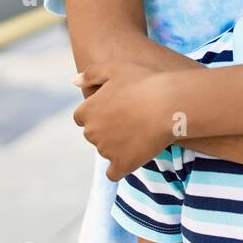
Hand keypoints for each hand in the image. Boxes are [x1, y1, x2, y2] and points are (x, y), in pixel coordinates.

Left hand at [71, 62, 176, 180]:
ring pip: (106, 150)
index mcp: (87, 110)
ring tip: (139, 132)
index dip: (97, 113)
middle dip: (106, 129)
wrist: (169, 105)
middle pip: (93, 134)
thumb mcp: (114, 68)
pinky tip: (131, 158)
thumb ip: (91, 73)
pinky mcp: (122, 164)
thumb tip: (73, 81)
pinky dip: (120, 167)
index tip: (114, 109)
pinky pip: (113, 173)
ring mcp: (106, 150)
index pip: (82, 117)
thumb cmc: (143, 82)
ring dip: (116, 145)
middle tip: (129, 119)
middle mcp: (92, 132)